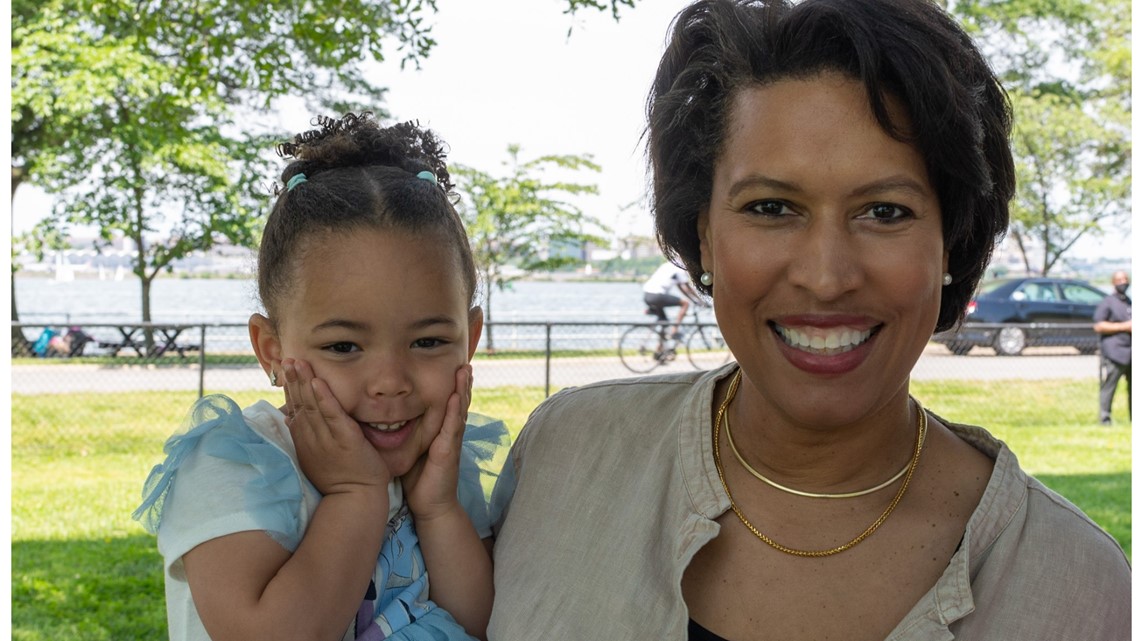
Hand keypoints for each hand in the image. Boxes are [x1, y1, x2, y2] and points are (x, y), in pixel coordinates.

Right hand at [282, 358, 390, 496]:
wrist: (355, 498)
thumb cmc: (339, 478)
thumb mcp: (314, 456)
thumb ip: (304, 436)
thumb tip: (289, 419)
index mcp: (304, 439)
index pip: (294, 408)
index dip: (290, 388)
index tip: (285, 369)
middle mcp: (311, 437)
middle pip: (300, 403)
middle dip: (293, 379)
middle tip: (286, 359)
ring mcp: (326, 438)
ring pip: (312, 405)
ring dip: (304, 382)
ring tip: (298, 363)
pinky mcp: (345, 439)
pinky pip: (332, 415)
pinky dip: (325, 397)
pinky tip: (317, 382)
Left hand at [402, 364, 472, 522]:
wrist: (431, 506)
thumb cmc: (420, 480)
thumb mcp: (413, 450)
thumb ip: (407, 435)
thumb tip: (388, 419)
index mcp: (440, 433)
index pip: (447, 404)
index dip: (452, 386)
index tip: (453, 365)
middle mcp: (448, 434)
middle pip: (458, 402)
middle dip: (462, 382)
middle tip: (464, 362)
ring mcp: (451, 442)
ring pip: (458, 410)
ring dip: (463, 390)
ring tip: (465, 371)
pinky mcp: (448, 452)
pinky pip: (452, 428)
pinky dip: (454, 411)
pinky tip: (456, 397)